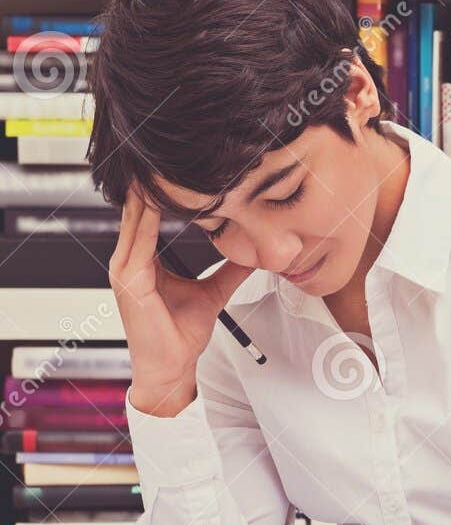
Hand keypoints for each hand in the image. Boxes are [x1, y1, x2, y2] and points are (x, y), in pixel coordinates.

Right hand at [108, 186, 254, 416]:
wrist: (171, 369)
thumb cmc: (181, 336)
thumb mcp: (212, 294)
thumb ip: (228, 271)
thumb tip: (252, 255)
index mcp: (142, 261)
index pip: (148, 216)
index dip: (161, 193)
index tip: (180, 170)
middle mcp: (128, 261)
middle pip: (137, 211)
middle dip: (150, 184)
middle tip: (165, 155)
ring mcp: (124, 269)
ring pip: (135, 220)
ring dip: (148, 194)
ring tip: (161, 167)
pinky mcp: (129, 280)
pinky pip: (140, 241)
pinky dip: (149, 219)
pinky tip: (161, 201)